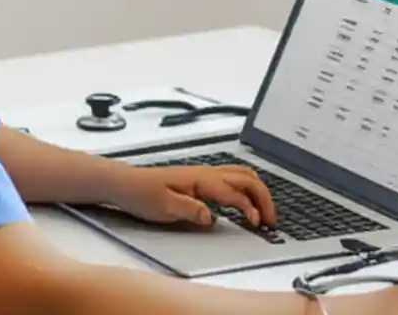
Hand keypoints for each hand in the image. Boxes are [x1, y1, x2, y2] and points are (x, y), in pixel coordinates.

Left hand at [107, 165, 277, 227]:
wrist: (126, 183)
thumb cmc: (142, 193)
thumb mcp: (163, 207)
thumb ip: (189, 210)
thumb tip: (212, 217)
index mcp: (200, 179)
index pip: (235, 191)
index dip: (250, 208)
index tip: (257, 224)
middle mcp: (206, 173)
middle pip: (247, 179)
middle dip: (264, 198)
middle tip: (271, 220)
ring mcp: (205, 174)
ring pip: (242, 175)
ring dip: (258, 192)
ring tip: (264, 212)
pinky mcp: (201, 179)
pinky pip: (232, 178)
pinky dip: (247, 188)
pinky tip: (246, 201)